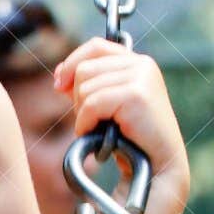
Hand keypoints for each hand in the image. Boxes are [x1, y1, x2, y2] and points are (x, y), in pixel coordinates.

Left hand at [53, 39, 189, 207]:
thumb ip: (88, 85)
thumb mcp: (106, 105)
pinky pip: (91, 104)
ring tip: (101, 130)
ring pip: (85, 87)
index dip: (72, 63)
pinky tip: (99, 136)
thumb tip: (59, 75)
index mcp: (137, 63)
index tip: (58, 86)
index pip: (96, 47)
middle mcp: (142, 64)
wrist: (156, 167)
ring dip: (83, 114)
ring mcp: (141, 77)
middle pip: (84, 69)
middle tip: (93, 121)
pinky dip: (87, 123)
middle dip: (78, 98)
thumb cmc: (131, 140)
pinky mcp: (136, 95)